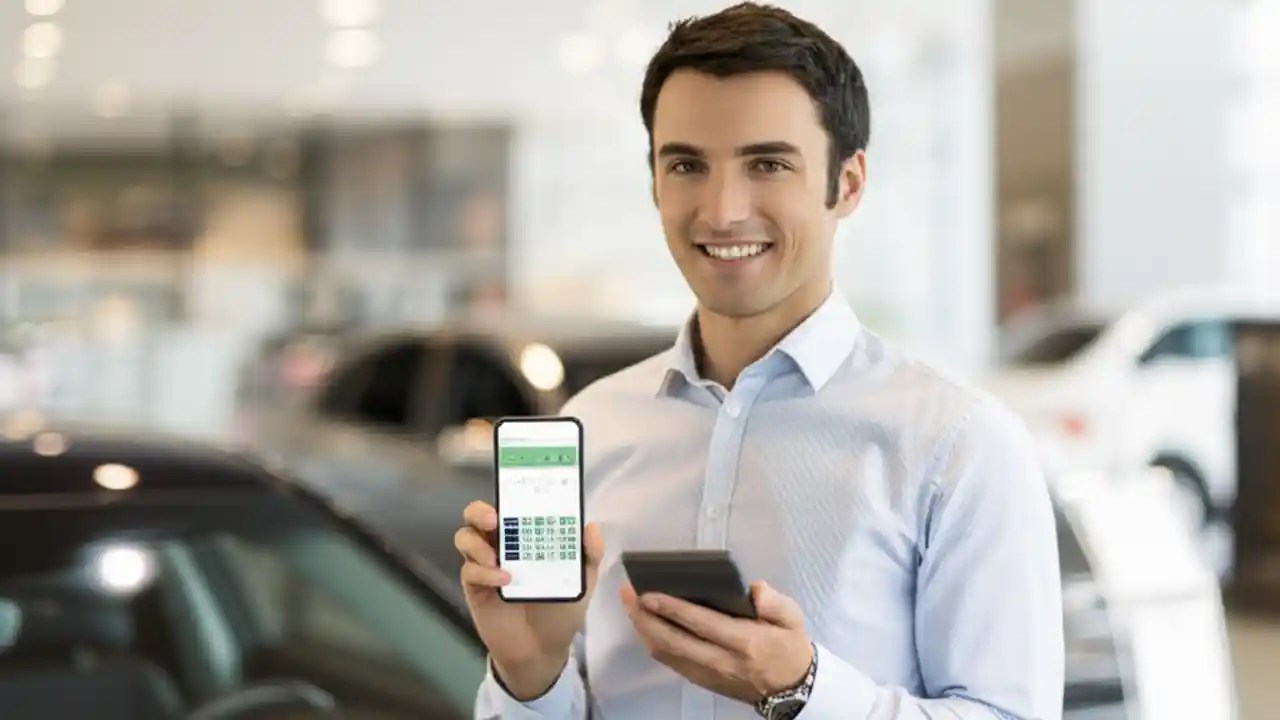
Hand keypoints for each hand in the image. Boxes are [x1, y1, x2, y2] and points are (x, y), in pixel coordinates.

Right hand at [455, 500, 604, 698]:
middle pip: (476, 515)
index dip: (509, 492)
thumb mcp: (583, 581)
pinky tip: (503, 580)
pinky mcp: (475, 587)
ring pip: (465, 537)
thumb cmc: (562, 609)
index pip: (512, 505)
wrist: (543, 650)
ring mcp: (485, 564)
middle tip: (494, 519)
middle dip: (480, 511)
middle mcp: (502, 544)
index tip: (516, 489)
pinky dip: (484, 572)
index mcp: (526, 536)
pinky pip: (469, 570)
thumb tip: (590, 526)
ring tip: (495, 556)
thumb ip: (590, 555)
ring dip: (476, 542)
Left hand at [620, 580, 813, 704]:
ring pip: (667, 653)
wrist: (791, 688)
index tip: (649, 593)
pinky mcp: (702, 680)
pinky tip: (645, 625)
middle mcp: (721, 660)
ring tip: (630, 605)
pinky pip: (670, 662)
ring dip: (644, 629)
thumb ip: (774, 602)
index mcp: (744, 642)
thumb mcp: (792, 619)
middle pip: (673, 641)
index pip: (701, 624)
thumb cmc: (788, 646)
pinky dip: (653, 642)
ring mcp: (708, 674)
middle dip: (645, 618)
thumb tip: (753, 588)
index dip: (672, 609)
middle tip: (628, 595)